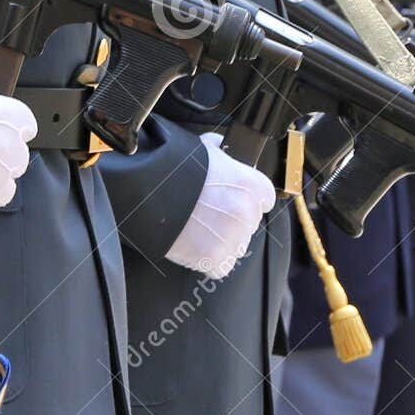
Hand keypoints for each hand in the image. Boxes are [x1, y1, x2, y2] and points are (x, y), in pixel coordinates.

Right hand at [164, 132, 276, 278]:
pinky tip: (195, 251)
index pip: (264, 200)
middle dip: (231, 225)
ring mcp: (232, 237)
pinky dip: (209, 264)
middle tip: (207, 219)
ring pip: (236, 249)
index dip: (245, 202)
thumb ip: (218, 152)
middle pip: (248, 227)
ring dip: (221, 245)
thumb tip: (216, 145)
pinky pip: (220, 268)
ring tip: (198, 235)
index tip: (230, 203)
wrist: (150, 193)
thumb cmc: (176, 169)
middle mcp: (247, 212)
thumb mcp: (203, 150)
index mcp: (252, 185)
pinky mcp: (214, 258)